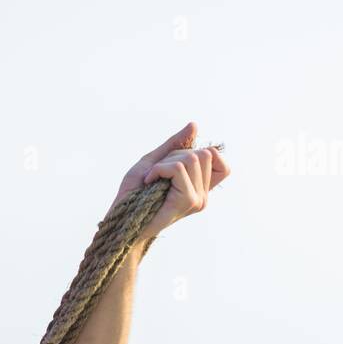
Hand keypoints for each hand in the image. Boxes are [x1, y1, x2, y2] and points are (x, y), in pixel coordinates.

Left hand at [109, 121, 230, 239]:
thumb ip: (175, 146)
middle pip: (203, 154)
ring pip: (191, 159)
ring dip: (164, 163)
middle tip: (157, 174)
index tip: (176, 163)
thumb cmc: (134, 193)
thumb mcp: (154, 161)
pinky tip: (149, 182)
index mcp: (200, 189)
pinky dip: (158, 169)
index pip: (222, 164)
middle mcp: (203, 196)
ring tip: (152, 180)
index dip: (203, 154)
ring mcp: (197, 200)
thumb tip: (194, 125)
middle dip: (174, 156)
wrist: (120, 218)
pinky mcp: (186, 201)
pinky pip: (177, 168)